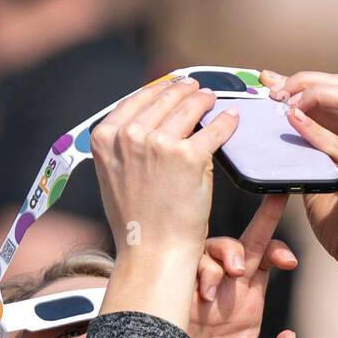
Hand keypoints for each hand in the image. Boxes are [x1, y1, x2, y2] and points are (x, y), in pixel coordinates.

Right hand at [92, 75, 241, 330]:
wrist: (152, 251)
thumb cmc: (135, 221)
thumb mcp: (113, 176)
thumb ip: (123, 146)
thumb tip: (145, 123)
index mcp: (105, 138)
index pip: (135, 100)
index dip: (157, 90)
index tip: (170, 87)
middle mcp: (129, 136)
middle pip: (164, 99)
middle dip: (184, 91)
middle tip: (197, 89)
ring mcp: (159, 144)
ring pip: (190, 107)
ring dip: (205, 99)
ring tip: (212, 99)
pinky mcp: (190, 156)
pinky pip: (216, 129)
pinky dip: (226, 122)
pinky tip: (232, 119)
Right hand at [182, 194, 303, 337]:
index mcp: (246, 303)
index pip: (265, 260)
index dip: (279, 250)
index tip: (290, 262)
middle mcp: (224, 291)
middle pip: (244, 242)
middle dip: (263, 222)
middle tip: (271, 237)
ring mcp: (197, 291)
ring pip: (213, 247)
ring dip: (228, 253)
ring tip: (235, 274)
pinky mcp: (174, 295)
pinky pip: (185, 264)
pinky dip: (201, 269)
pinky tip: (206, 294)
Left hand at [260, 69, 337, 287]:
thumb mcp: (318, 182)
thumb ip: (306, 157)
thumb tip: (278, 136)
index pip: (337, 91)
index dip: (302, 80)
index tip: (267, 81)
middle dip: (306, 81)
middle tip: (273, 91)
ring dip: (313, 94)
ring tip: (283, 101)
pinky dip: (316, 131)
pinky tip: (292, 121)